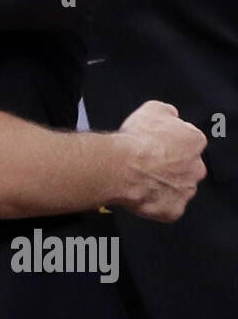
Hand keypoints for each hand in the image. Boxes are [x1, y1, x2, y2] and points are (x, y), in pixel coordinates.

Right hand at [116, 100, 206, 222]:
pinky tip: (142, 193)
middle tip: (149, 163)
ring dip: (164, 185)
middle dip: (171, 166)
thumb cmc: (136, 140)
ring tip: (142, 179)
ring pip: (178, 188)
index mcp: (194, 141)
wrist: (121, 167)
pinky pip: (167, 208)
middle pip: (187, 167)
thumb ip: (168, 113)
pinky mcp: (173, 210)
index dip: (170, 144)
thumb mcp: (151, 109)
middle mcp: (196, 168)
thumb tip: (171, 116)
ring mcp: (186, 191)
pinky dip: (156, 203)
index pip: (189, 142)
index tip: (157, 145)